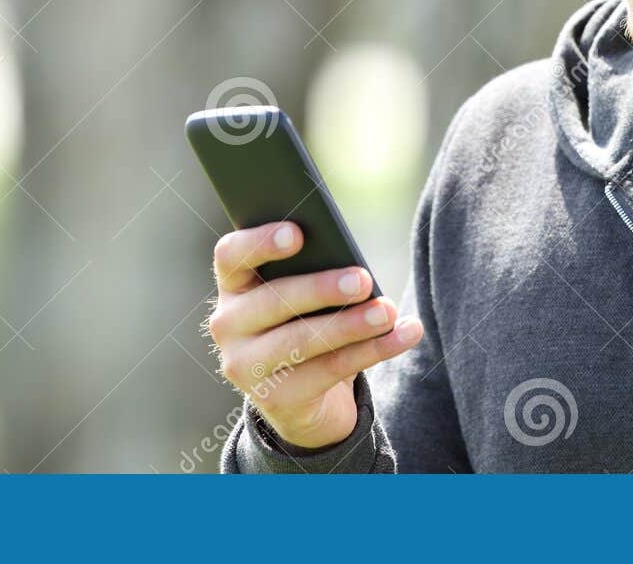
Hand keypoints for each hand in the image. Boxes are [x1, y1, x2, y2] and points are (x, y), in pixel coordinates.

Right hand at [207, 220, 423, 448]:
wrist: (304, 400)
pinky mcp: (276, 400)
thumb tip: (354, 266)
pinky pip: (330, 370)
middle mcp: (228, 325)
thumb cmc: (306, 324)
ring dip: (351, 325)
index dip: (260, 242)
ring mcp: (246, 366)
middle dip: (321, 288)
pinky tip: (404, 334)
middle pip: (273, 300)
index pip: (231, 256)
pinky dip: (373, 350)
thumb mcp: (303, 297)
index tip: (298, 233)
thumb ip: (314, 272)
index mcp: (234, 285)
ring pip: (301, 340)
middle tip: (363, 280)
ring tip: (388, 312)